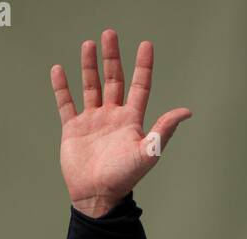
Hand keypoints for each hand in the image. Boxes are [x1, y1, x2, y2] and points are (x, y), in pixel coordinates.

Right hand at [50, 29, 191, 217]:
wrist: (97, 195)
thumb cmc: (124, 177)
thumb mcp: (148, 152)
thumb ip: (164, 130)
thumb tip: (186, 111)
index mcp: (132, 120)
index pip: (139, 86)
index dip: (143, 66)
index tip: (146, 44)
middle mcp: (113, 116)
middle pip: (114, 79)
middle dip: (112, 56)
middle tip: (110, 34)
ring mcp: (92, 121)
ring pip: (91, 86)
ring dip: (90, 65)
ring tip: (89, 44)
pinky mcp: (73, 128)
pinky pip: (66, 102)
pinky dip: (62, 86)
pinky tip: (59, 69)